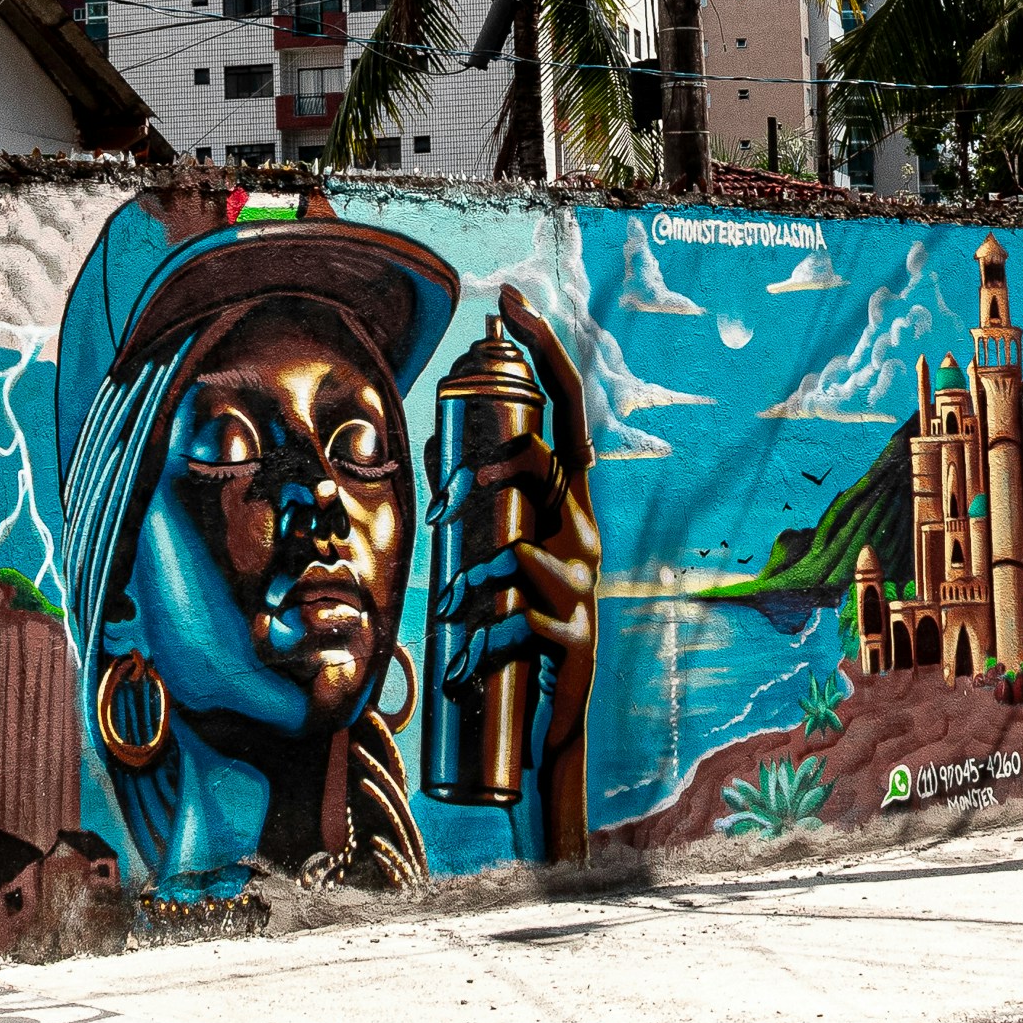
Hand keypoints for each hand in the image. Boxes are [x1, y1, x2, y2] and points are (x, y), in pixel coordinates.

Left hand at [435, 286, 599, 857]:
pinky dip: (483, 634)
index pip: (565, 408)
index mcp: (567, 501)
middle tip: (448, 510)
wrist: (547, 725)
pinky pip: (516, 614)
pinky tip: (477, 661)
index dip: (545, 349)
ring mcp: (584, 581)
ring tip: (453, 617)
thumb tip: (437, 453)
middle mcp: (584, 529)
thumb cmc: (516, 630)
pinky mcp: (573, 636)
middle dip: (487, 475)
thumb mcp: (498, 558)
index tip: (514, 298)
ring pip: (515, 550)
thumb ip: (477, 506)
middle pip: (545, 462)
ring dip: (471, 585)